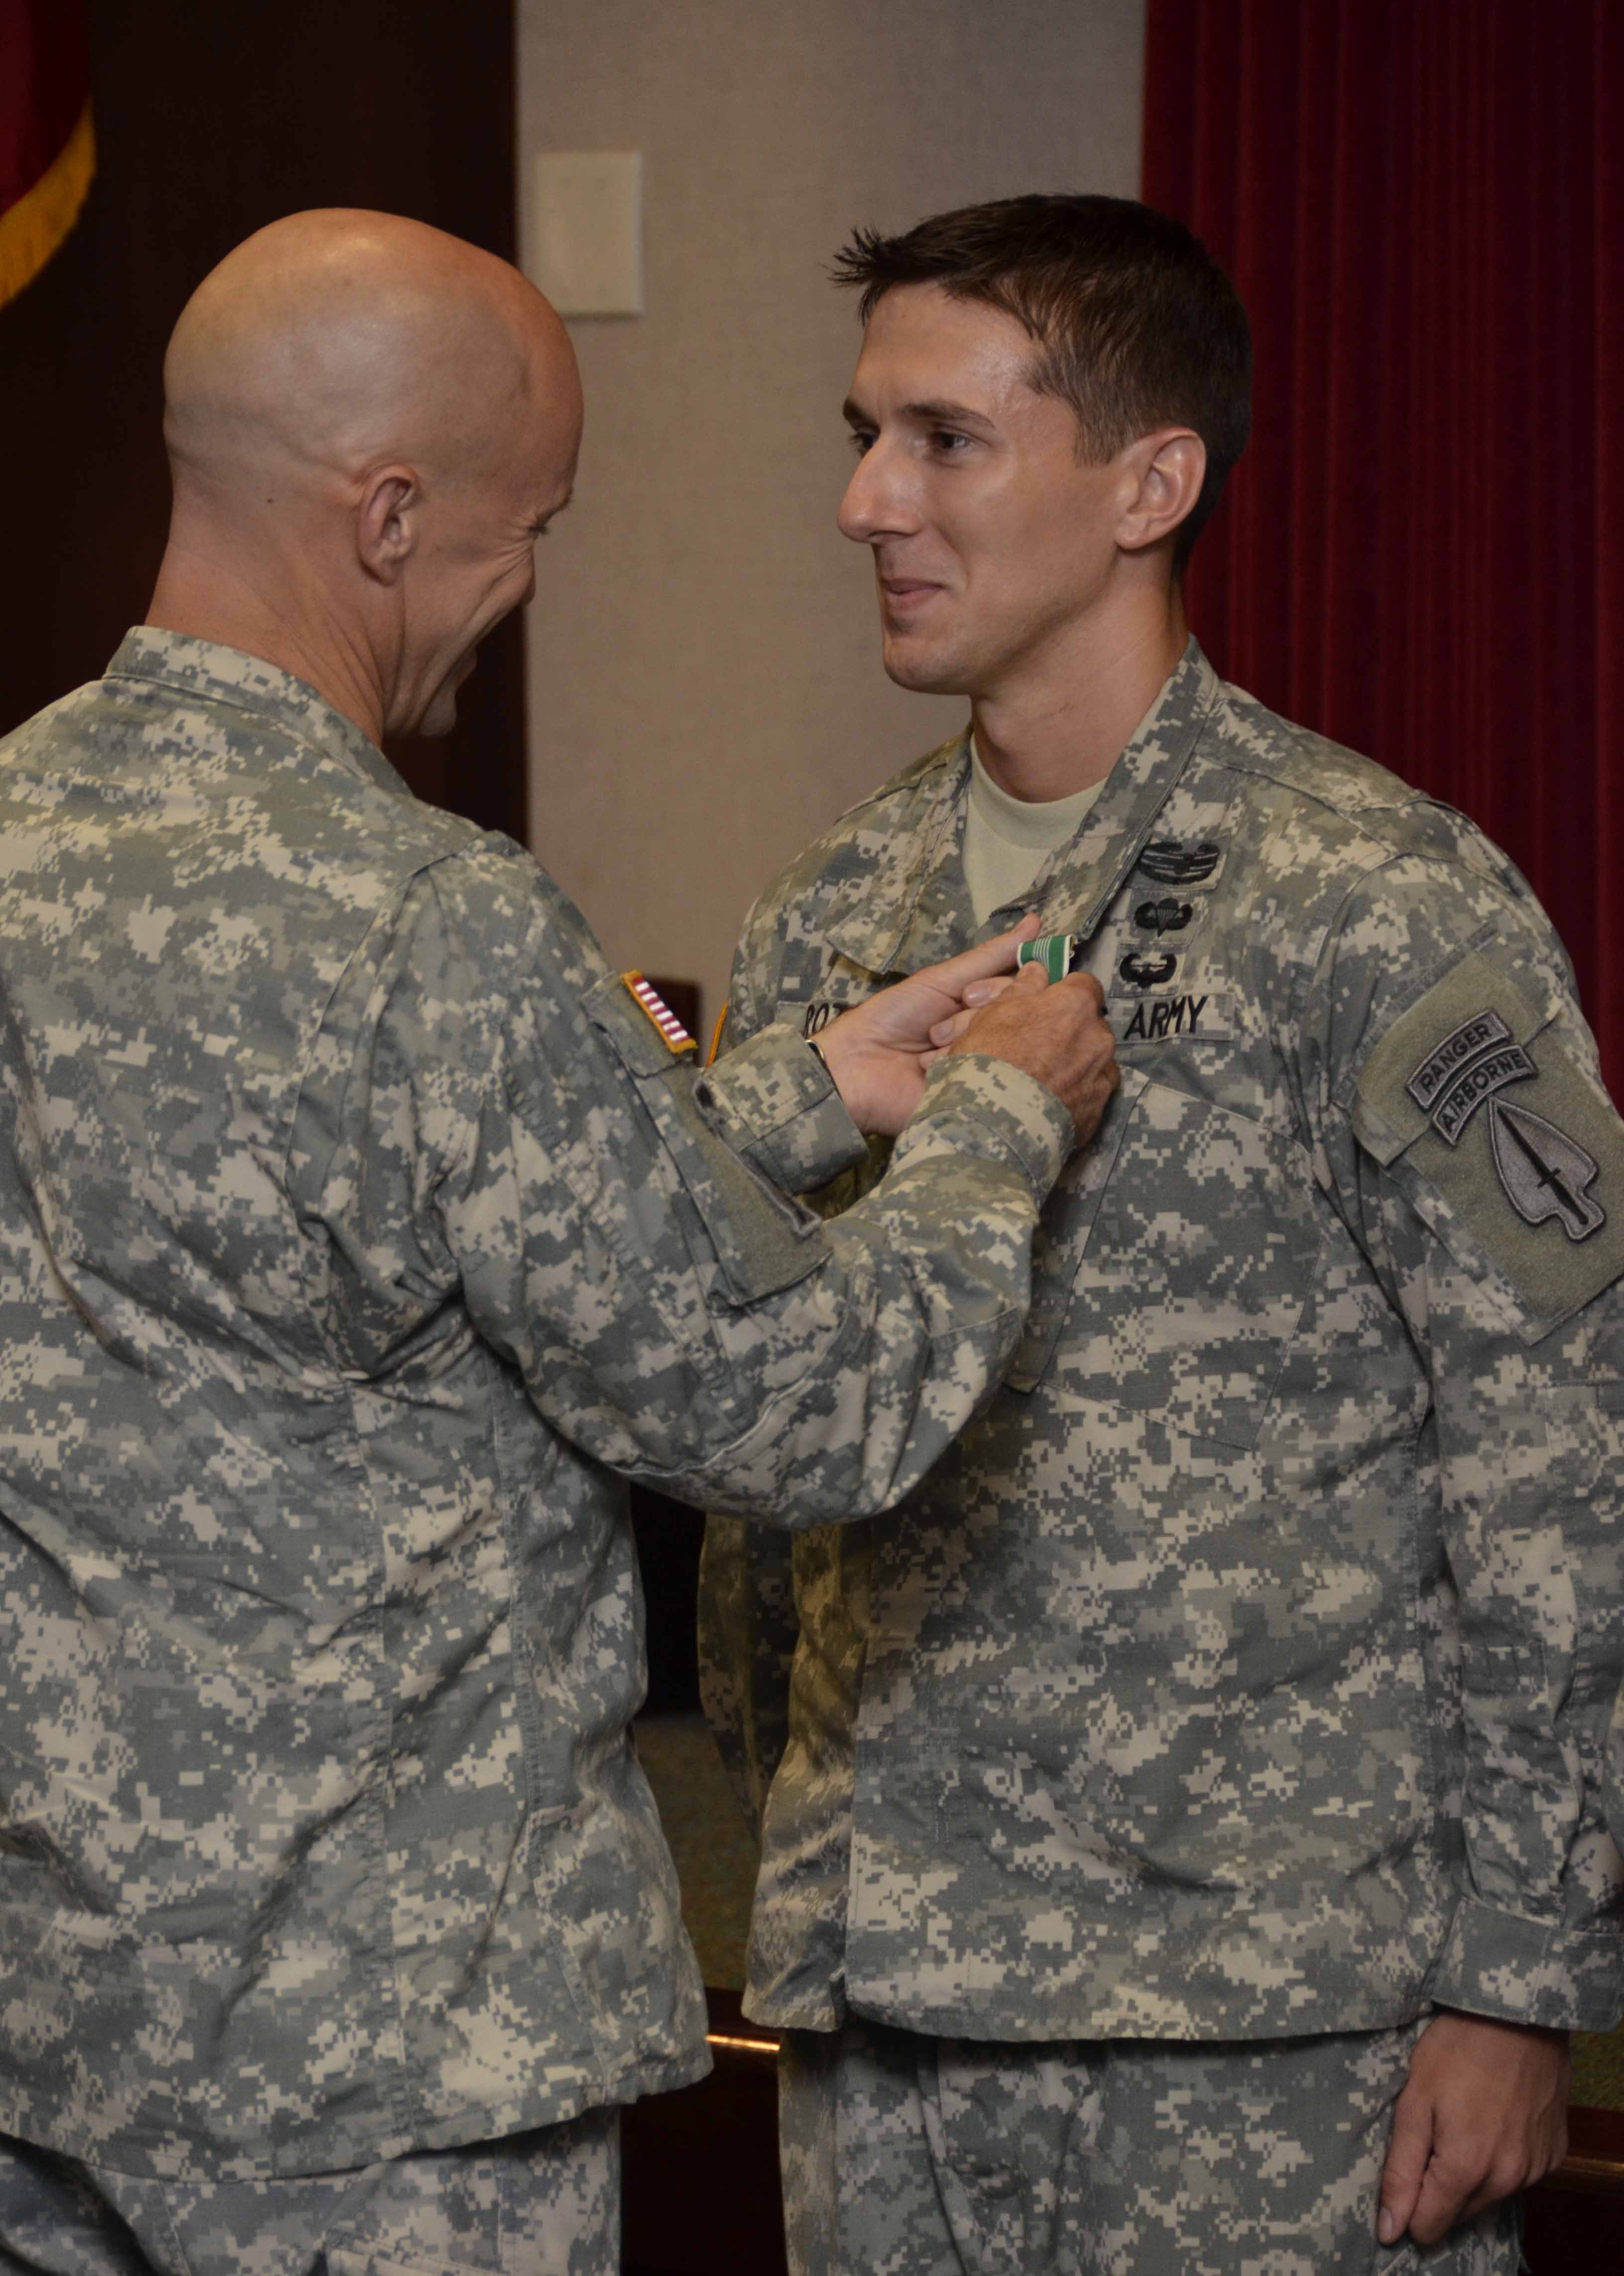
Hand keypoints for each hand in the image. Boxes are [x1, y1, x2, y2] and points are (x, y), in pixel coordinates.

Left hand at [816, 918, 1040, 1134]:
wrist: (857, 1067)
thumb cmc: (894, 1017)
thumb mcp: (941, 980)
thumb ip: (990, 956)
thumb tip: (1036, 920)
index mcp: (990, 1008)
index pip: (1027, 990)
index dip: (1008, 988)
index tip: (970, 996)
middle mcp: (998, 1037)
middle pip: (1023, 1017)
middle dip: (980, 1015)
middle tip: (942, 1025)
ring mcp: (991, 1069)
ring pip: (1010, 1047)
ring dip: (966, 1042)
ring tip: (931, 1050)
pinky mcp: (981, 1099)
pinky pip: (994, 1080)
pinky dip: (963, 1069)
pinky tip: (936, 1070)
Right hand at [948, 961, 1118, 1142]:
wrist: (993, 1123)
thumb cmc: (990, 1058)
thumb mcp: (994, 1014)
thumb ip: (1022, 989)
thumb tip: (1037, 969)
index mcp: (1076, 1006)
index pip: (1085, 985)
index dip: (1065, 993)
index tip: (1049, 1004)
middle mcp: (1099, 1039)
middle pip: (1091, 1027)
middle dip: (1071, 1033)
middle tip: (1039, 1047)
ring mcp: (1101, 1079)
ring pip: (1094, 1063)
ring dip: (1077, 1066)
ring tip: (1044, 1081)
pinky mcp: (1096, 1115)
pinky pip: (1089, 1098)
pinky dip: (1074, 1098)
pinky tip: (1049, 1106)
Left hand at [1378, 2011, 1569, 2247]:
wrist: (1520, 2014)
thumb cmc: (1457, 2048)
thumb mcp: (1414, 2100)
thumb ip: (1401, 2170)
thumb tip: (1389, 2230)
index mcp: (1466, 2169)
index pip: (1429, 2227)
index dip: (1408, 2207)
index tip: (1404, 2173)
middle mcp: (1507, 2180)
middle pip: (1459, 2213)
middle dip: (1439, 2187)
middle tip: (1434, 2133)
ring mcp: (1535, 2169)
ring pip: (1489, 2196)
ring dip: (1472, 2173)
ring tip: (1464, 2121)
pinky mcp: (1554, 2155)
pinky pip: (1519, 2175)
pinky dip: (1503, 2158)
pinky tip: (1494, 2120)